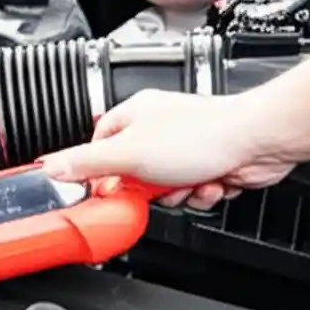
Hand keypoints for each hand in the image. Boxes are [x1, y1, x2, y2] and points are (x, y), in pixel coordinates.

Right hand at [38, 90, 294, 210]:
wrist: (257, 141)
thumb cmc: (204, 134)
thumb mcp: (129, 153)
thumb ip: (87, 162)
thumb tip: (51, 166)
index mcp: (133, 114)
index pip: (98, 145)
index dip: (100, 172)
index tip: (105, 188)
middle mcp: (158, 128)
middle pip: (133, 174)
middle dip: (148, 190)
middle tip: (155, 187)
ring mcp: (185, 147)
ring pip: (164, 188)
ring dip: (178, 195)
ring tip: (190, 181)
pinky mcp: (208, 164)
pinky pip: (192, 192)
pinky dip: (201, 194)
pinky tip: (210, 183)